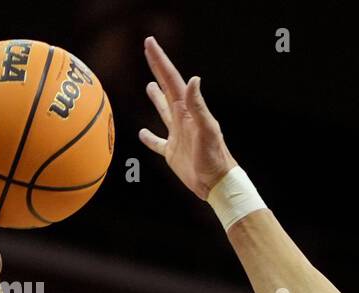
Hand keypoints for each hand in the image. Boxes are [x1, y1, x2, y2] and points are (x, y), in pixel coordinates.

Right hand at [140, 36, 236, 200]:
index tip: (149, 43)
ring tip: (149, 85)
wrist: (217, 183)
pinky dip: (149, 138)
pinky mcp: (172, 153)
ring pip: (163, 112)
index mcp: (187, 111)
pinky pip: (157, 143)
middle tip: (148, 51)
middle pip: (166, 89)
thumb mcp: (207, 129)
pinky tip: (142, 133)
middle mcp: (182, 120)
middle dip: (157, 69)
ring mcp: (177, 136)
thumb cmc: (214, 158)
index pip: (171, 80)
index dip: (160, 61)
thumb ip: (199, 106)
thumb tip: (193, 79)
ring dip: (156, 98)